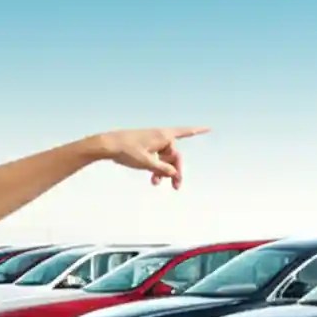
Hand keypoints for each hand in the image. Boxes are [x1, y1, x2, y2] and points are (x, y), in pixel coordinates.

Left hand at [91, 127, 209, 188]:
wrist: (107, 145)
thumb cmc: (127, 150)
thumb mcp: (147, 163)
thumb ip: (163, 169)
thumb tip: (174, 173)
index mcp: (163, 136)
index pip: (185, 132)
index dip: (197, 131)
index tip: (209, 128)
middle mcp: (159, 137)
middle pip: (173, 155)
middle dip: (174, 170)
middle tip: (175, 187)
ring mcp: (151, 142)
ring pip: (163, 158)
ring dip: (162, 172)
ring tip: (155, 184)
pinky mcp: (143, 147)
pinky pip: (155, 158)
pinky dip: (155, 168)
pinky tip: (151, 179)